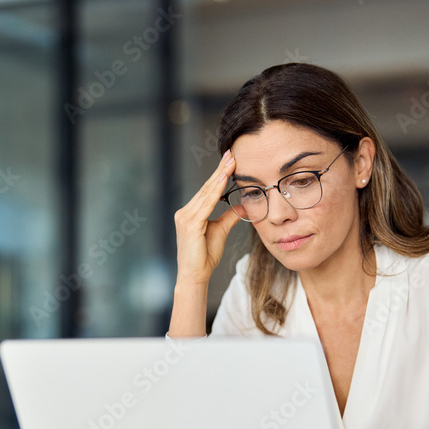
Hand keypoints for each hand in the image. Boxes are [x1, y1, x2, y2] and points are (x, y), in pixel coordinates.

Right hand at [172, 150, 241, 285]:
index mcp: (191, 213)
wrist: (195, 275)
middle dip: (220, 169)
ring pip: (206, 192)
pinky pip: (205, 203)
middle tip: (231, 153)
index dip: (219, 174)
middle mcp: (185, 212)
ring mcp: (185, 217)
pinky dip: (215, 190)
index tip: (230, 160)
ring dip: (219, 175)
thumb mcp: (220, 231)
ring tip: (230, 161)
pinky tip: (223, 179)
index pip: (208, 190)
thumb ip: (229, 216)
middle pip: (206, 187)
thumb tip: (244, 205)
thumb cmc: (204, 256)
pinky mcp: (190, 223)